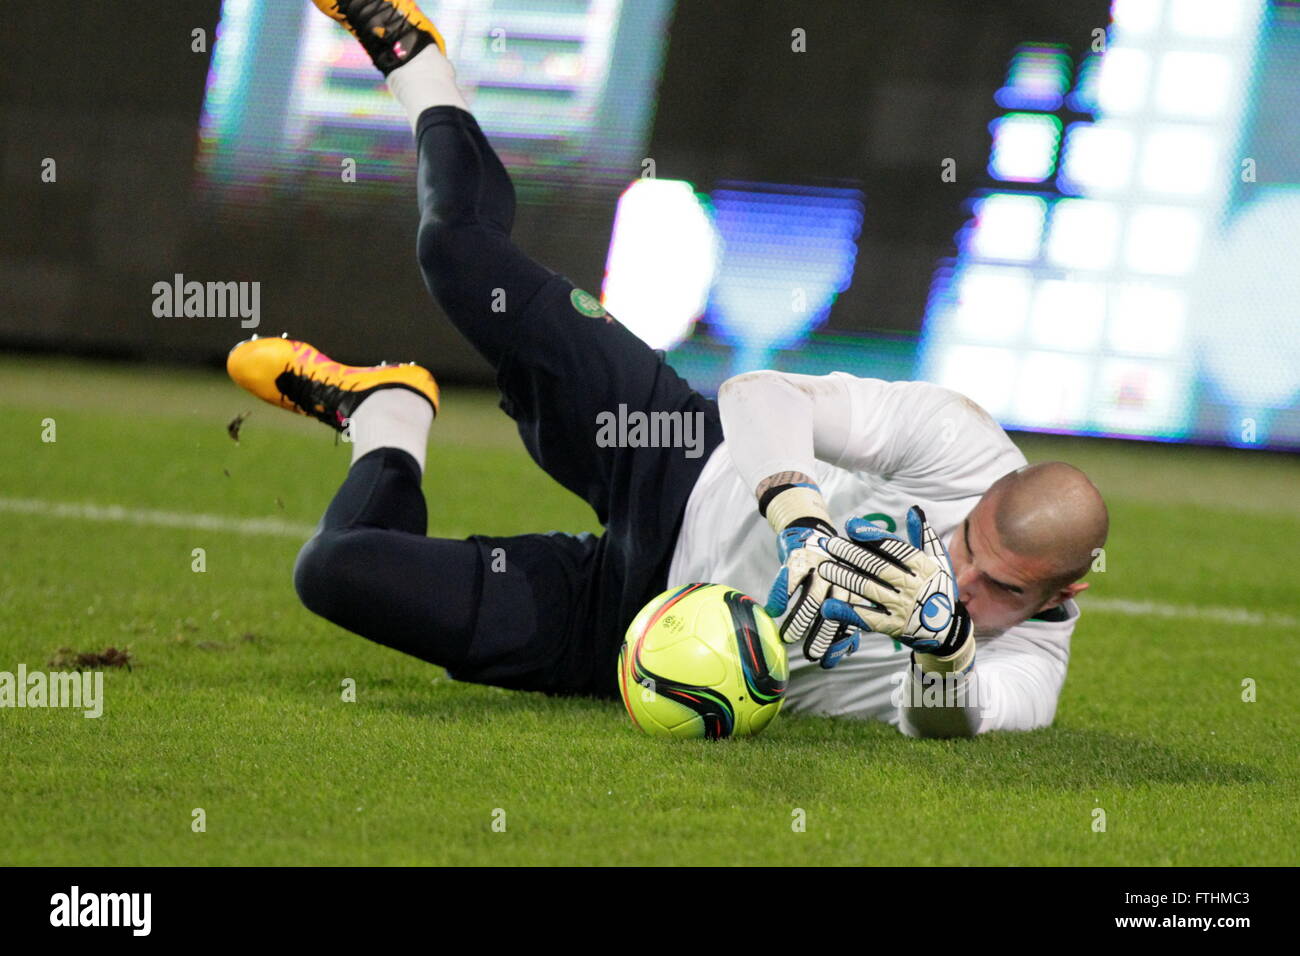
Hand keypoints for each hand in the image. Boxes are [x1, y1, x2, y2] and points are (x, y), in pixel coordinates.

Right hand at [763, 521, 858, 666]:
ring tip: (787, 638)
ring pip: (812, 598)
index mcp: (854, 587)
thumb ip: (846, 618)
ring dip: (799, 621)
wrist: (809, 531)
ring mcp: (821, 566)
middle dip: (821, 636)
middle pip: (833, 611)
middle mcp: (841, 577)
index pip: (850, 619)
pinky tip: (773, 611)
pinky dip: (780, 596)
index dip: (837, 643)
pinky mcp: (800, 557)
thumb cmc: (826, 571)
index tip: (825, 663)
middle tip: (810, 655)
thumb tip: (848, 651)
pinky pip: (790, 580)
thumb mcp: (840, 590)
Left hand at [818, 506, 970, 654]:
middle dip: (852, 554)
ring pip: (868, 590)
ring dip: (845, 578)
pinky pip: (866, 618)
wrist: (947, 630)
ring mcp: (901, 608)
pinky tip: (829, 605)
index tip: (851, 526)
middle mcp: (911, 587)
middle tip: (830, 544)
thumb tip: (913, 510)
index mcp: (923, 568)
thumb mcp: (938, 562)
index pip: (895, 548)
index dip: (873, 536)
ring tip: (825, 567)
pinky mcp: (891, 627)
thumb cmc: (938, 588)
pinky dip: (847, 612)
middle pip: (877, 567)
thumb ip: (924, 537)